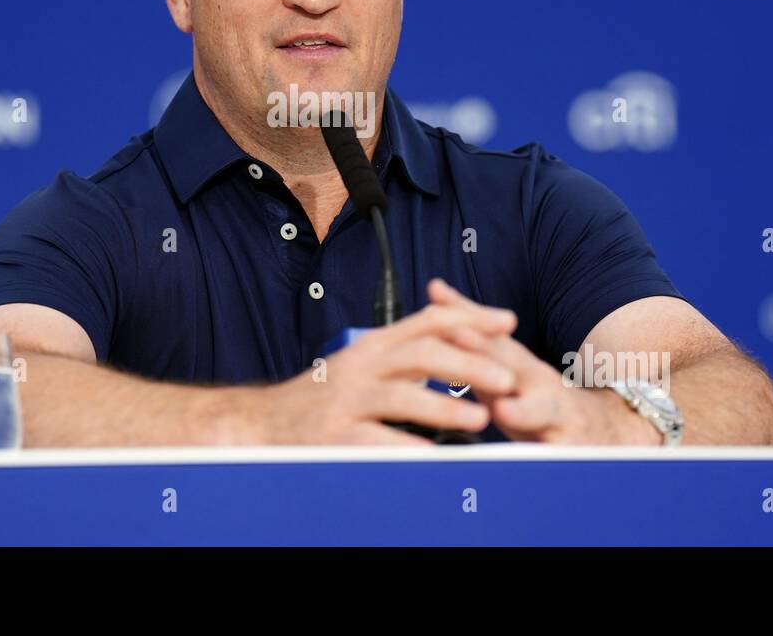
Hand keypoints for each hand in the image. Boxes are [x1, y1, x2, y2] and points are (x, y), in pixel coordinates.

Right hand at [260, 286, 519, 444]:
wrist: (265, 423)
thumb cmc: (324, 395)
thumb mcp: (363, 362)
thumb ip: (406, 349)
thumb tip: (460, 333)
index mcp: (374, 346)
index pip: (427, 321)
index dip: (469, 317)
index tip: (507, 321)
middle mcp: (362, 365)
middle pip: (421, 353)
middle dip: (468, 364)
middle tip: (506, 379)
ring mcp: (347, 399)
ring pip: (402, 395)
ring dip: (445, 407)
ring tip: (479, 419)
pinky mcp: (334, 434)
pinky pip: (374, 439)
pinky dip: (405, 446)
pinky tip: (431, 454)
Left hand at [426, 280, 659, 444]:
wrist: (608, 428)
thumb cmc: (539, 396)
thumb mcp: (506, 364)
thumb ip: (472, 335)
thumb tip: (435, 288)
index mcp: (516, 363)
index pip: (485, 334)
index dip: (462, 319)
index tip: (435, 305)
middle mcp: (537, 382)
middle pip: (512, 362)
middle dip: (485, 350)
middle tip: (460, 338)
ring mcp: (557, 414)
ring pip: (542, 411)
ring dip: (523, 411)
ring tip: (503, 410)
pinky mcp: (573, 448)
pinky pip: (559, 455)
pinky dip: (547, 459)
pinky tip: (533, 466)